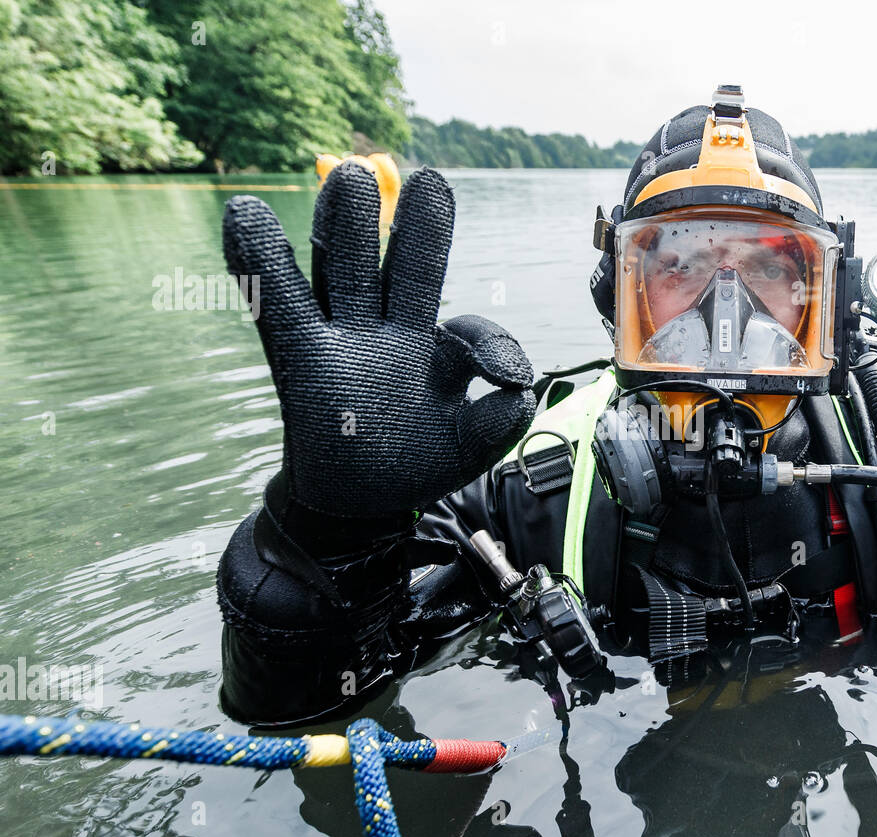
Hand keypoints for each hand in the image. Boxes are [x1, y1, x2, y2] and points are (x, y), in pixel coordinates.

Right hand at [222, 163, 534, 519]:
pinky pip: (275, 304)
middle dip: (411, 227)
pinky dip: (258, 262)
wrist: (357, 504)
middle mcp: (386, 330)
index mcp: (433, 347)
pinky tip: (246, 214)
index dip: (481, 338)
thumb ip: (503, 416)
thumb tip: (517, 381)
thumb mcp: (473, 446)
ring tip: (348, 179)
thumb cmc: (414, 466)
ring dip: (341, 226)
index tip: (501, 375)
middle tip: (431, 184)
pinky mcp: (295, 358)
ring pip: (340, 270)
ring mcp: (338, 339)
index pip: (468, 332)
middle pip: (398, 267)